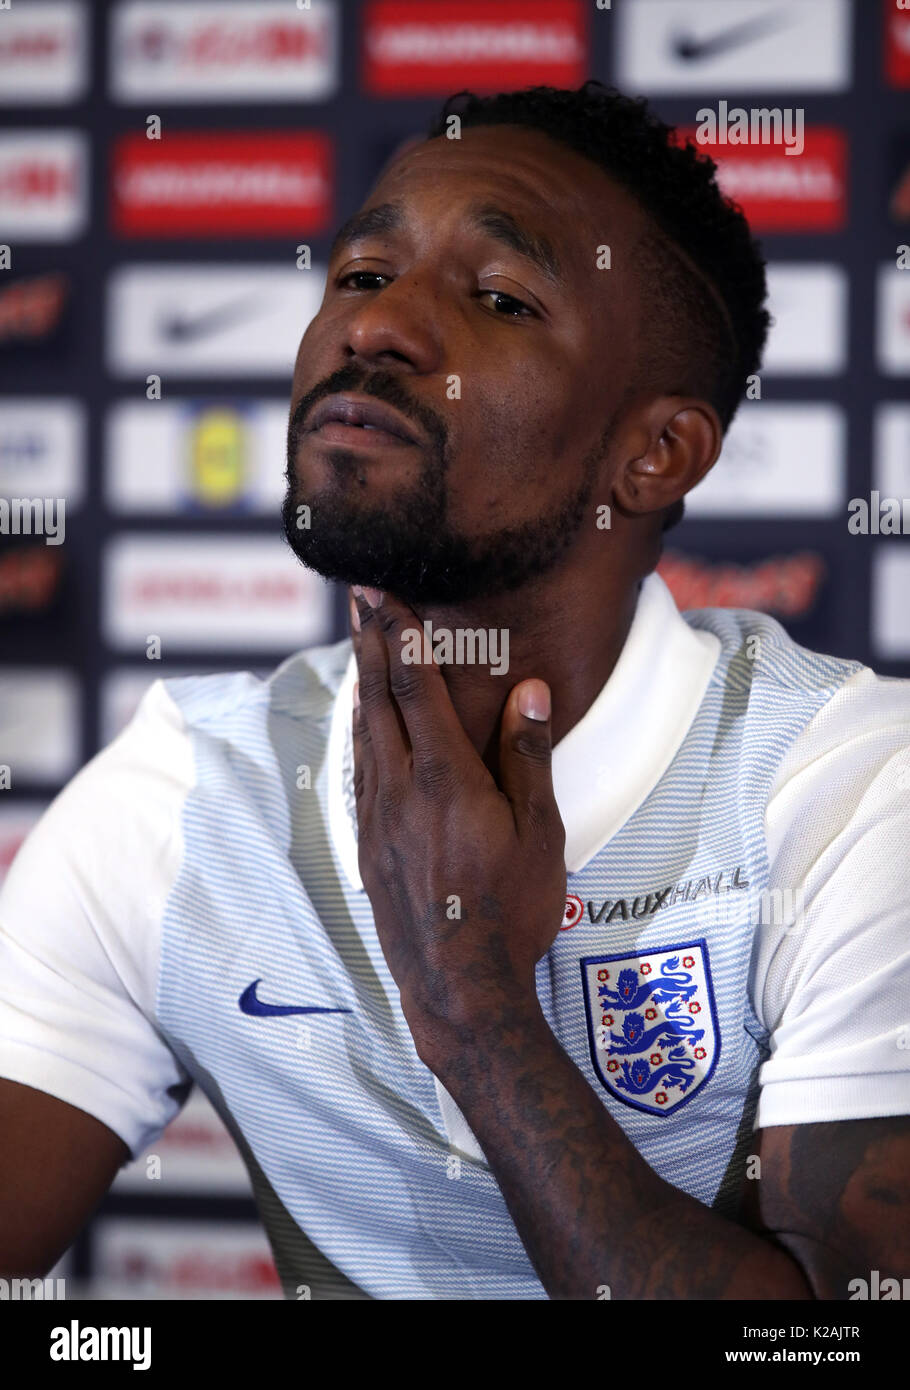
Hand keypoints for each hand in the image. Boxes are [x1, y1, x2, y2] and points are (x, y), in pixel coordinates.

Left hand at [348, 585, 565, 1065]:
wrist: (459, 985)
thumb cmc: (511, 909)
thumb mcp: (539, 832)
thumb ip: (526, 756)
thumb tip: (527, 691)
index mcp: (445, 779)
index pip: (416, 690)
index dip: (399, 637)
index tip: (381, 596)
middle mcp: (400, 790)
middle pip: (379, 701)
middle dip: (369, 645)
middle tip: (356, 600)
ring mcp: (378, 819)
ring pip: (364, 735)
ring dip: (362, 685)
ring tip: (360, 650)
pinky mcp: (369, 847)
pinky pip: (360, 773)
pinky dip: (360, 734)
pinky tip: (363, 729)